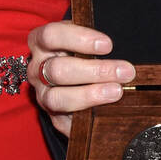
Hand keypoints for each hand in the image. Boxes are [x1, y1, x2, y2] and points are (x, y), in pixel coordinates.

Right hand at [26, 21, 134, 137]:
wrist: (74, 75)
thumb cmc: (81, 51)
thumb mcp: (84, 40)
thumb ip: (94, 42)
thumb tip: (118, 55)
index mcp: (39, 42)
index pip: (51, 36)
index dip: (79, 38)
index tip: (108, 45)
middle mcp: (36, 69)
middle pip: (58, 70)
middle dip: (95, 71)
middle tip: (124, 72)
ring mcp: (42, 95)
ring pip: (57, 98)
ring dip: (90, 95)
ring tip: (117, 91)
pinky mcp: (53, 117)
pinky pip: (64, 123)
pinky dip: (85, 119)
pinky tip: (104, 114)